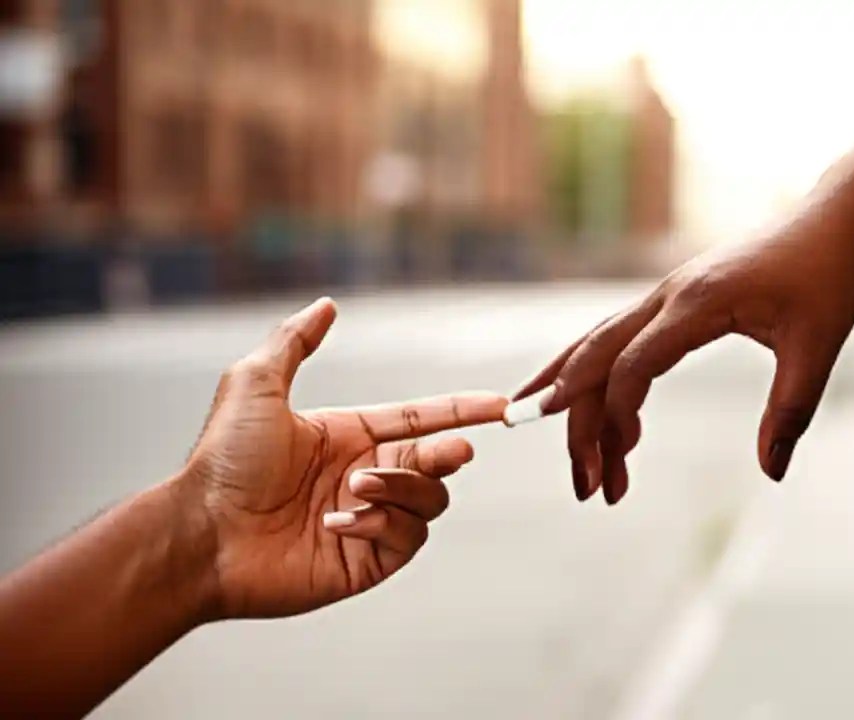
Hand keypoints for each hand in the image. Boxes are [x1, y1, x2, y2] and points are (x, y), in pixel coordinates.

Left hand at [179, 298, 506, 618]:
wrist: (201, 534)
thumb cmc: (222, 462)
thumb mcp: (254, 385)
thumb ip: (294, 342)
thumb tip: (326, 304)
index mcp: (350, 436)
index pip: (422, 419)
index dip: (461, 411)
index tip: (499, 405)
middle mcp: (365, 475)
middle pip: (436, 461)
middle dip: (449, 454)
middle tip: (454, 452)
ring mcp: (368, 519)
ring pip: (428, 500)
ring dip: (401, 487)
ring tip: (356, 486)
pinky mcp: (365, 560)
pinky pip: (404, 539)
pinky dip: (379, 525)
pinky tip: (337, 523)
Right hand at [514, 202, 853, 502]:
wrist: (831, 220)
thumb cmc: (827, 277)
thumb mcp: (819, 347)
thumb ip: (791, 411)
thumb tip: (771, 473)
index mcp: (696, 304)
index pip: (631, 366)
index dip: (614, 417)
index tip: (615, 467)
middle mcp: (668, 295)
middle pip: (598, 359)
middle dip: (579, 423)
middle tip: (584, 486)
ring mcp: (665, 295)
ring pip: (597, 346)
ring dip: (573, 397)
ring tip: (564, 453)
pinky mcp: (673, 300)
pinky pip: (617, 339)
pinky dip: (593, 375)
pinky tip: (593, 411)